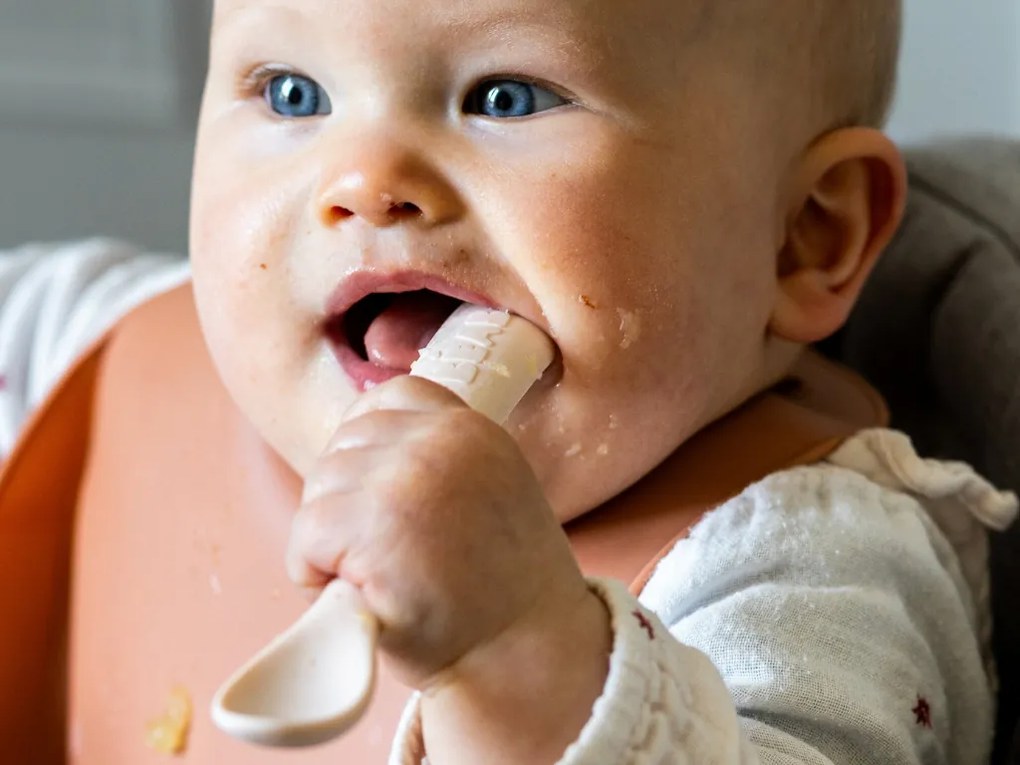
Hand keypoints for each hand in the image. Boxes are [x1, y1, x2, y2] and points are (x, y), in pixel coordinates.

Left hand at [287, 375, 595, 689]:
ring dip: (328, 540)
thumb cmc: (497, 585)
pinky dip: (313, 572)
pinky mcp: (373, 532)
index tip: (379, 498)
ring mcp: (405, 484)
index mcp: (471, 429)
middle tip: (383, 552)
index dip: (368, 449)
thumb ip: (442, 455)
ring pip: (318, 493)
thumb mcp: (491, 488)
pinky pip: (304, 537)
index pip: (387, 400)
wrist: (521, 654)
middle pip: (343, 446)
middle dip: (345, 500)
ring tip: (375, 576)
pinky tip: (358, 594)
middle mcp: (439, 443)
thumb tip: (359, 442)